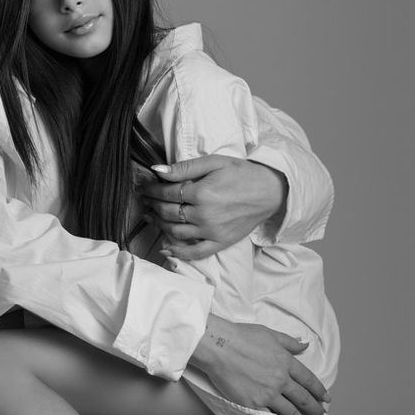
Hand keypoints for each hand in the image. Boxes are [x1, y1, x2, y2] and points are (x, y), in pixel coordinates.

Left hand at [136, 154, 287, 259]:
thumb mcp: (214, 162)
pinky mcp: (220, 242)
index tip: (144, 186)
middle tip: (145, 200)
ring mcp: (211, 232)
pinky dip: (178, 252)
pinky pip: (195, 252)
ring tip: (150, 217)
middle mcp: (204, 215)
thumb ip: (184, 167)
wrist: (270, 191)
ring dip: (158, 225)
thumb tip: (157, 171)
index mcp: (201, 193)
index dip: (152, 189)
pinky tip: (166, 247)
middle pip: (168, 212)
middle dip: (152, 205)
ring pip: (175, 232)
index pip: (167, 193)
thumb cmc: (242, 173)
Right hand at [190, 313, 329, 414]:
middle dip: (317, 410)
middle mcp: (280, 379)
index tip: (326, 398)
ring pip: (292, 412)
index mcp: (286, 361)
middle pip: (304, 398)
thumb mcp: (269, 333)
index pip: (308, 379)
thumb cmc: (241, 336)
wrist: (219, 346)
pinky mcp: (254, 404)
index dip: (320, 390)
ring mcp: (268, 394)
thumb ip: (289, 342)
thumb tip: (305, 344)